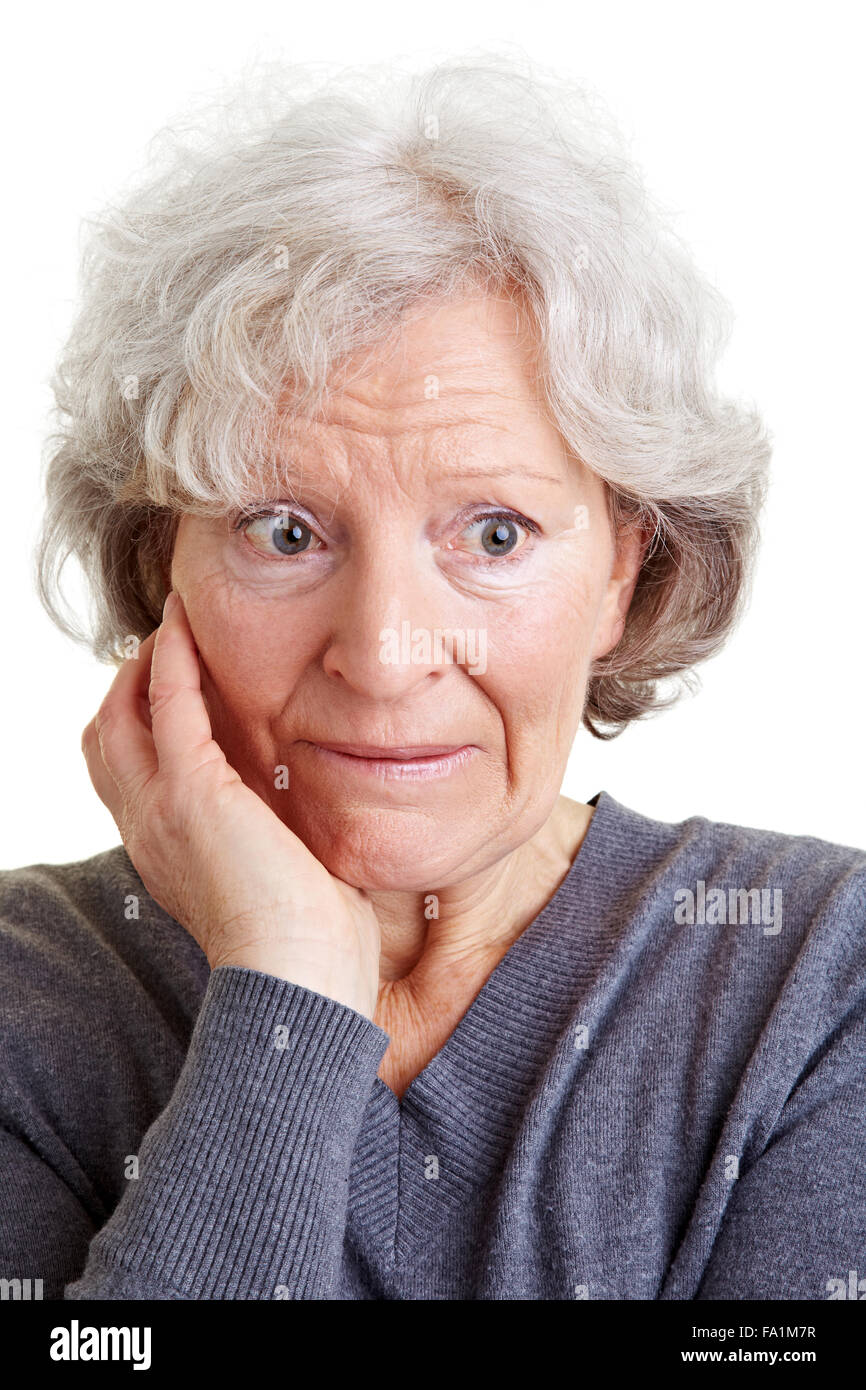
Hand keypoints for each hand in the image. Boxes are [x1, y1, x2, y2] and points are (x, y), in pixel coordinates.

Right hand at [81, 591, 380, 1019]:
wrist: (302, 979)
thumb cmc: (311, 944)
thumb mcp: (283, 877)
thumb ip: (279, 835)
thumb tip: (313, 808)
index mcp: (166, 855)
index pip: (126, 777)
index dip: (137, 726)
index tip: (170, 688)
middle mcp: (147, 831)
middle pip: (105, 740)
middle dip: (127, 688)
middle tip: (164, 646)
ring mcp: (160, 810)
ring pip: (119, 715)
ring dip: (143, 665)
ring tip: (173, 629)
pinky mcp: (191, 791)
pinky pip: (167, 703)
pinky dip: (171, 659)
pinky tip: (184, 628)